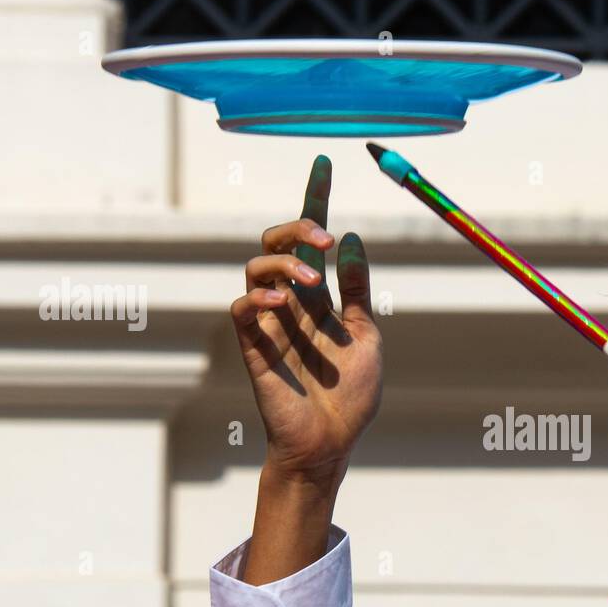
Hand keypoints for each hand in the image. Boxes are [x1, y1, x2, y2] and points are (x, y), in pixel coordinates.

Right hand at [231, 155, 381, 483]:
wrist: (330, 444)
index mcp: (320, 299)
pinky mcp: (253, 347)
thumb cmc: (349, 397)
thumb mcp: (366, 336)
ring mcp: (270, 323)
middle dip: (296, 227)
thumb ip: (357, 291)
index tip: (325, 161)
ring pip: (256, 266)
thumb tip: (349, 238)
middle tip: (322, 239)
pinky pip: (242, 308)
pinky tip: (281, 303)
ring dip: (284, 264)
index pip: (314, 240)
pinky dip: (259, 296)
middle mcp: (292, 304)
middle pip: (277, 242)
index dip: (316, 199)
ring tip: (311, 285)